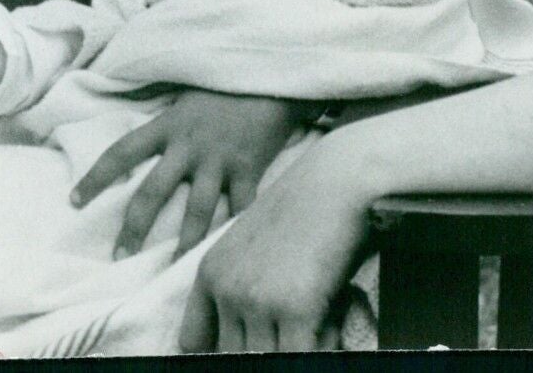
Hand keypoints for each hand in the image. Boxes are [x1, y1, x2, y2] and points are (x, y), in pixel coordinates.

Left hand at [72, 89, 311, 257]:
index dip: (95, 177)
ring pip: (196, 209)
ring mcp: (219, 159)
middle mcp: (188, 145)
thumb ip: (163, 122)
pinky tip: (228, 254)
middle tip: (118, 255)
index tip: (74, 201)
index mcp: (167, 125)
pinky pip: (241, 207)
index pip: (121, 152)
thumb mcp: (184, 97)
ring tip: (171, 267)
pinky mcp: (249, 168)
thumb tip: (132, 139)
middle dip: (134, 226)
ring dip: (184, 242)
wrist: (270, 76)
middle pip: (153, 190)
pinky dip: (235, 231)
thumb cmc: (223, 87)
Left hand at [179, 130, 370, 352]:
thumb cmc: (307, 211)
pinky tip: (333, 320)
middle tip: (302, 324)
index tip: (257, 341)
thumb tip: (251, 337)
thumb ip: (240, 286)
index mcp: (210, 272)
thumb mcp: (254, 245)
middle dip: (269, 348)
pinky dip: (321, 347)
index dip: (224, 351)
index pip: (193, 342)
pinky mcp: (293, 308)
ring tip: (321, 318)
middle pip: (233, 356)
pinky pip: (297, 357)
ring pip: (266, 360)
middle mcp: (225, 287)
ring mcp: (256, 299)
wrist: (339, 178)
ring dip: (294, 347)